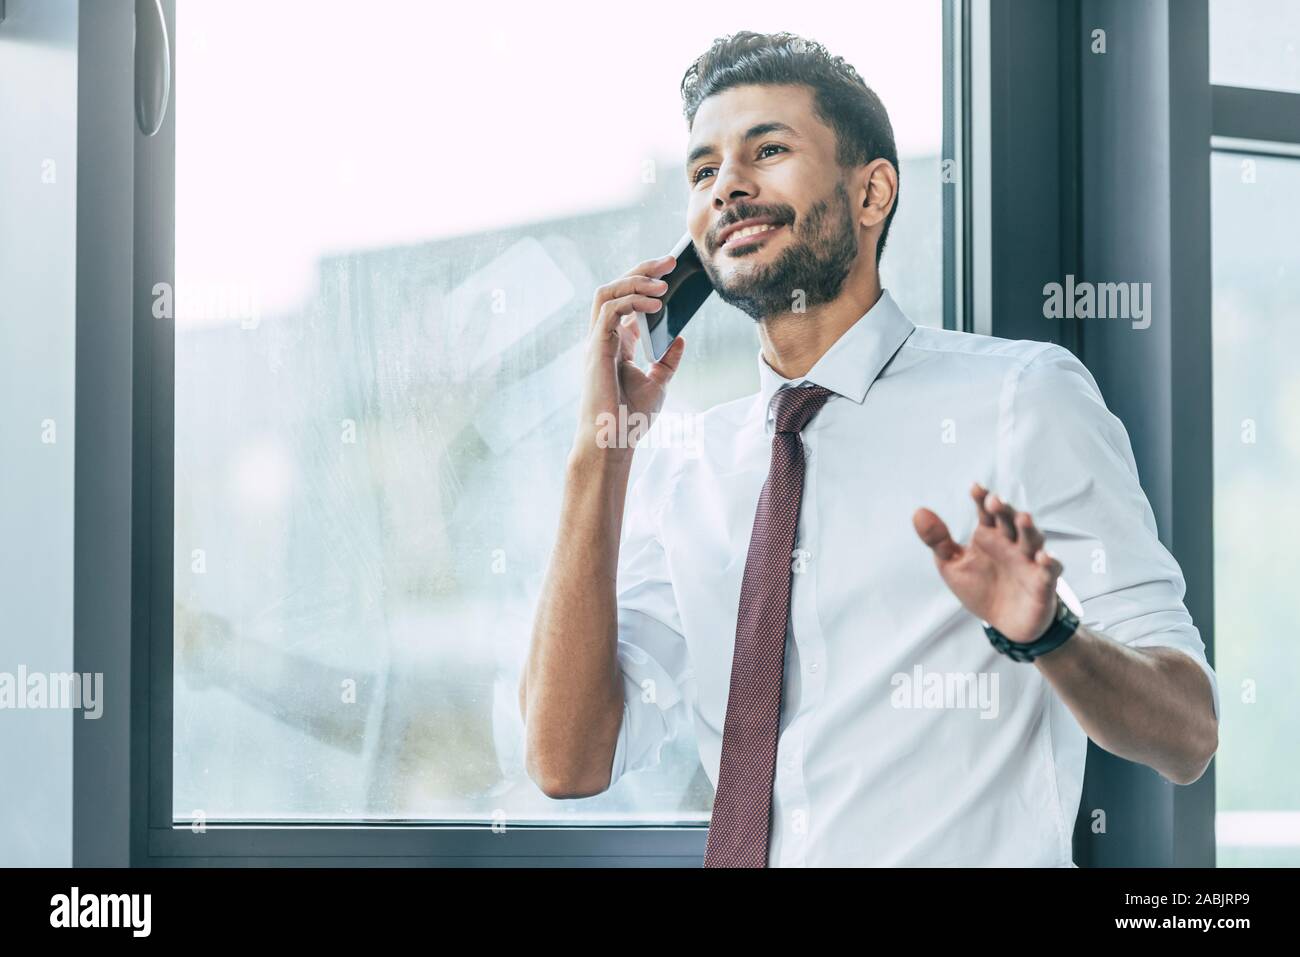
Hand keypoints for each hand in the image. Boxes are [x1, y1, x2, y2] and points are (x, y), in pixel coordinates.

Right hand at [573, 254, 685, 459]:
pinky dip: (631, 301)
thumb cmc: (630, 418)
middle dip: (641, 270)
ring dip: (635, 281)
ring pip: (607, 293)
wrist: (613, 441)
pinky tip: (655, 304)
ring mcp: (597, 341)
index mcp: (615, 344)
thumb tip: (680, 337)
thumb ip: (668, 361)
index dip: (645, 282)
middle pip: (615, 289)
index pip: (626, 301)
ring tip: (663, 282)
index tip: (670, 271)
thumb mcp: (658, 384)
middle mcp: (603, 337)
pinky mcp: (596, 348)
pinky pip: (610, 310)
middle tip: (670, 262)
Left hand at [912, 483, 1062, 643]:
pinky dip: (1049, 562)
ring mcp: (1029, 562)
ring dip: (1029, 529)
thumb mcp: (952, 565)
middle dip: (1005, 510)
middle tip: (995, 501)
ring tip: (1023, 518)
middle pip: (1011, 521)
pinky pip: (1050, 570)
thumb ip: (938, 540)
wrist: (1005, 625)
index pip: (987, 513)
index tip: (975, 488)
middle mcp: (1012, 544)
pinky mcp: (1043, 583)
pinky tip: (1043, 556)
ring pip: (1033, 539)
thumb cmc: (980, 588)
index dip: (982, 500)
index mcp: (990, 536)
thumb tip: (918, 512)